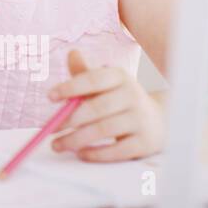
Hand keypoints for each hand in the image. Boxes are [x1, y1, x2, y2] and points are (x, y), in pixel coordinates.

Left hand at [47, 49, 163, 160]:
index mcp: (120, 77)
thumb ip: (85, 73)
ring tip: (58, 145)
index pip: (93, 79)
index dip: (70, 87)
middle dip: (69, 119)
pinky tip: (81, 154)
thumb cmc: (120, 99)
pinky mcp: (146, 142)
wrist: (158, 120)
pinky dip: (96, 154)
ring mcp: (141, 119)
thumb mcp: (105, 83)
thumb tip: (72, 53)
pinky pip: (118, 150)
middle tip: (49, 129)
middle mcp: (132, 95)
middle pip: (96, 107)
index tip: (50, 97)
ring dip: (77, 139)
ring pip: (104, 130)